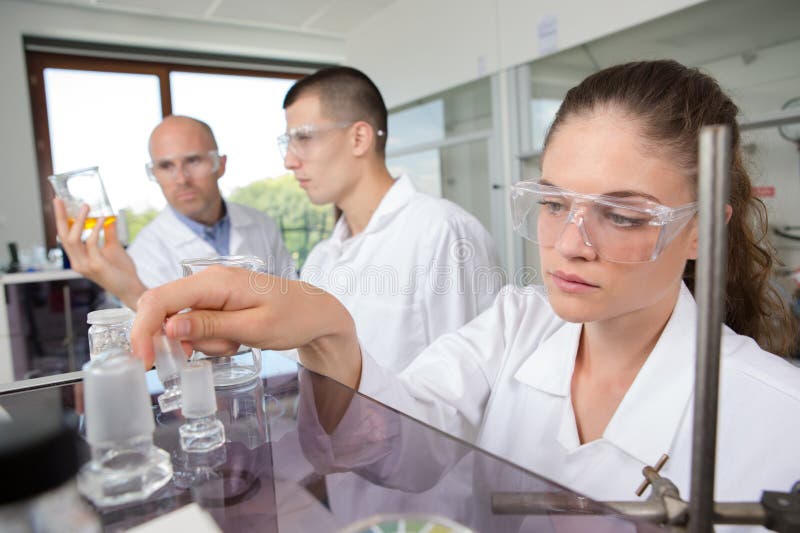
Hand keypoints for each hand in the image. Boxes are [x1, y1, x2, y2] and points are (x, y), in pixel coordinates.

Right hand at [53, 198, 145, 308]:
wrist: (131, 288)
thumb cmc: (121, 270)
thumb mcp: (113, 247)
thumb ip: (108, 234)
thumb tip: (109, 217)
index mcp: (78, 258)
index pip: (64, 237)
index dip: (60, 220)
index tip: (59, 203)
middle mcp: (77, 262)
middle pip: (63, 236)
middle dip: (60, 216)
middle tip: (60, 200)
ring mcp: (85, 265)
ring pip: (74, 239)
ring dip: (79, 221)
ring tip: (85, 206)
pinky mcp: (96, 266)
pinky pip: (92, 244)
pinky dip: (95, 229)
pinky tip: (102, 219)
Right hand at [131, 266, 361, 387]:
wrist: (316, 313)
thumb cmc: (294, 318)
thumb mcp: (254, 328)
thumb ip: (211, 327)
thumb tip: (169, 328)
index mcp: (215, 282)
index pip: (160, 300)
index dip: (143, 330)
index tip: (146, 361)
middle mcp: (207, 281)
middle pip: (164, 311)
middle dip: (178, 340)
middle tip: (214, 350)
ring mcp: (211, 291)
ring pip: (181, 324)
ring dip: (203, 343)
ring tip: (237, 341)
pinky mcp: (216, 302)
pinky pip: (197, 325)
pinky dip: (211, 340)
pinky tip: (236, 338)